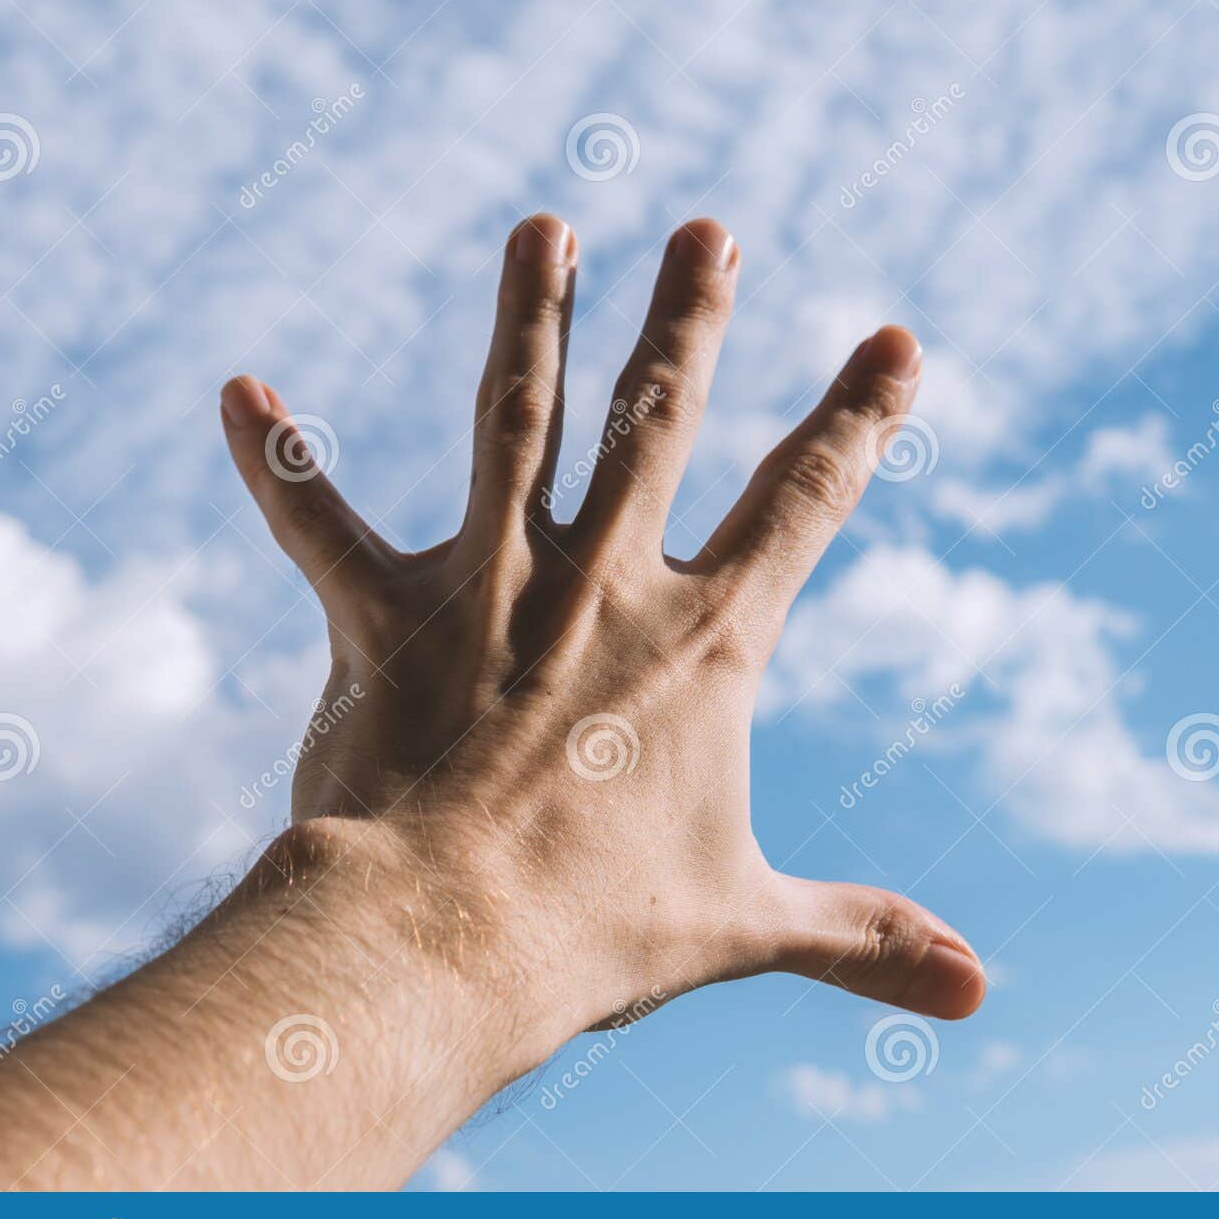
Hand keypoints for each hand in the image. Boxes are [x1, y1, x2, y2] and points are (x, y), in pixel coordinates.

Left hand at [219, 214, 984, 1030]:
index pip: (804, 503)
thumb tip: (977, 992)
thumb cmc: (599, 936)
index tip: (896, 341)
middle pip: (660, 421)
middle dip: (691, 321)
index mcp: (704, 644)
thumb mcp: (748, 926)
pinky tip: (241, 391)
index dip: (859, 421)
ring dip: (531, 319)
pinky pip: (321, 527)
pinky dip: (280, 463)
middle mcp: (605, 588)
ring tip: (545, 226)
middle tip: (710, 227)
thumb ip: (863, 940)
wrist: (445, 949)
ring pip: (517, 423)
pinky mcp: (389, 623)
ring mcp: (494, 590)